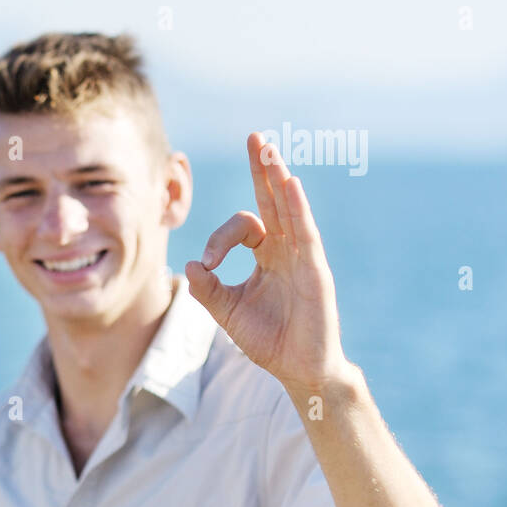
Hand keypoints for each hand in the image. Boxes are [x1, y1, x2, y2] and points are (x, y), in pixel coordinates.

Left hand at [184, 132, 351, 391]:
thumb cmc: (268, 339)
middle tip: (255, 137)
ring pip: (290, 209)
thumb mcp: (227, 311)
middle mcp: (287, 249)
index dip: (220, 239)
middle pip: (273, 200)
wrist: (299, 369)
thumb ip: (207, 288)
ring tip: (269, 150)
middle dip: (264, 169)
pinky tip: (289, 184)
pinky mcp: (315, 270)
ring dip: (278, 178)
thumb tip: (191, 264)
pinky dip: (297, 208)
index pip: (244, 226)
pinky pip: (305, 232)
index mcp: (268, 255)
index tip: (208, 263)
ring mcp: (304, 257)